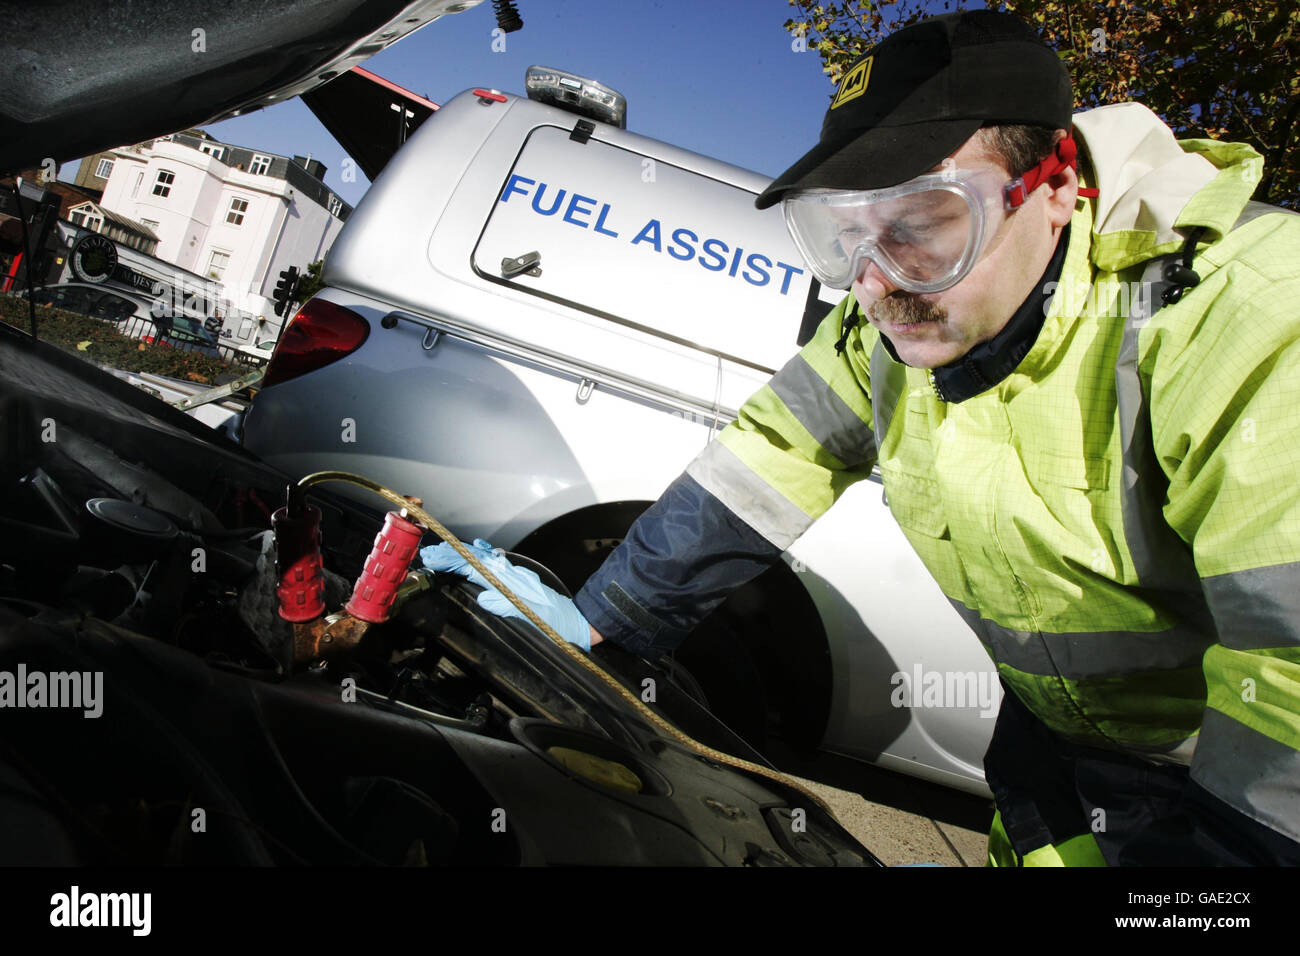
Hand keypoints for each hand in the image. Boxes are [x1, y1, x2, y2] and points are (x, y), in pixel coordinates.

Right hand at [420, 538, 591, 649]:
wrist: (579, 623)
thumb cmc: (558, 626)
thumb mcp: (536, 621)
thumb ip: (510, 608)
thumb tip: (485, 597)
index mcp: (514, 585)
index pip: (478, 568)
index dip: (455, 562)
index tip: (436, 559)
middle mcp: (515, 577)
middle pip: (479, 560)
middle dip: (454, 556)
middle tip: (431, 555)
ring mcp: (518, 578)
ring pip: (486, 561)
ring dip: (464, 556)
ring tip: (444, 554)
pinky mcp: (521, 583)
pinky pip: (496, 566)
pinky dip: (481, 558)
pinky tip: (476, 553)